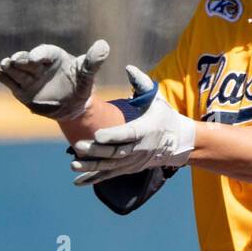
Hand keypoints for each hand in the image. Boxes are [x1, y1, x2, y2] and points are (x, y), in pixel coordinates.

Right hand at [0, 39, 109, 119]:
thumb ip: (93, 61)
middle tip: (13, 60)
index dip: (39, 54)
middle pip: (27, 61)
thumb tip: (104, 45)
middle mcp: (38, 64)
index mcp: (53, 56)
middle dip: (20, 60)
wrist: (71, 105)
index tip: (35, 57)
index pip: (45, 52)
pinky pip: (11, 82)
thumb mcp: (87, 74)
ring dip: (9, 67)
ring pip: (17, 71)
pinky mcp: (22, 90)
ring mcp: (29, 77)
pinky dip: (2, 77)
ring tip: (2, 65)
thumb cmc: (80, 85)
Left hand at [71, 66, 195, 184]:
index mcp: (146, 130)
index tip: (97, 134)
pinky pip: (110, 175)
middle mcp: (140, 149)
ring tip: (73, 165)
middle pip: (116, 152)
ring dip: (92, 167)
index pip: (127, 134)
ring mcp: (134, 162)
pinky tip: (77, 182)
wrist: (178, 142)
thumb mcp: (157, 98)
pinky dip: (94, 179)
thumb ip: (142, 83)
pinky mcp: (129, 169)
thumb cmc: (164, 116)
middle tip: (78, 145)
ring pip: (110, 166)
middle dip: (97, 151)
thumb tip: (128, 68)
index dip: (112, 135)